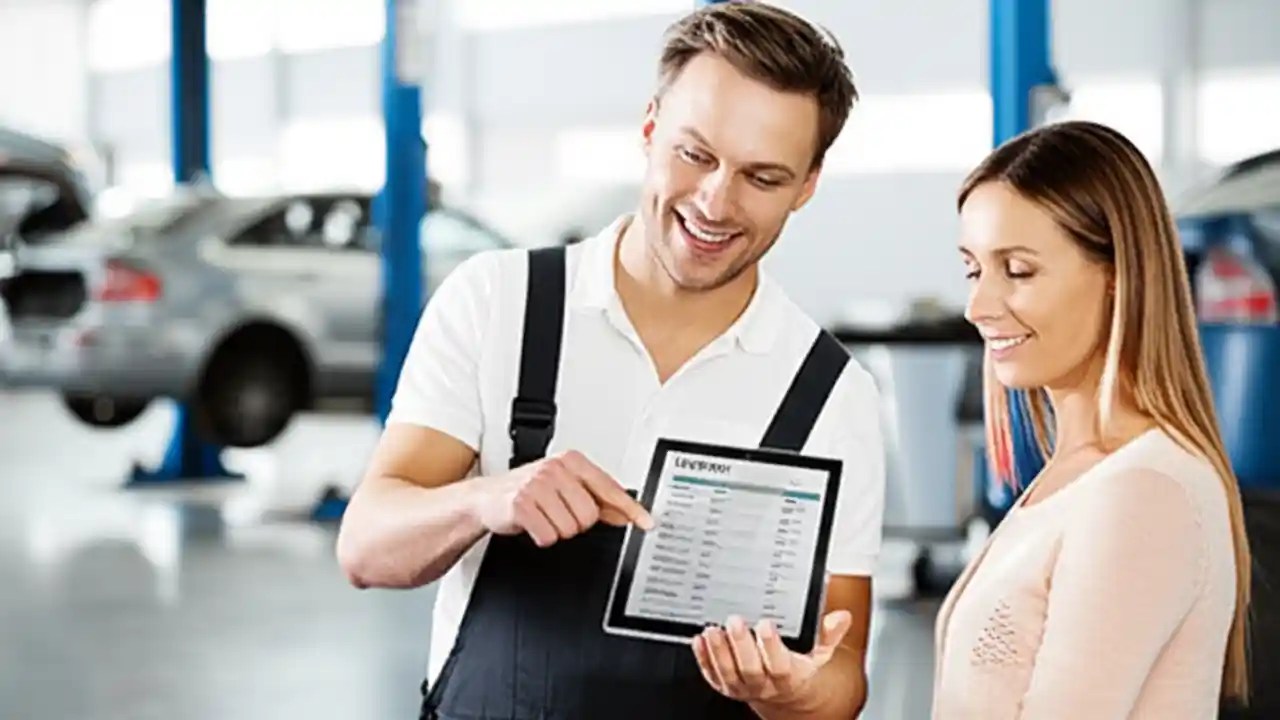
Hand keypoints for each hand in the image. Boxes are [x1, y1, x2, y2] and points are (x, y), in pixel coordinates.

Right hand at [473, 450, 653, 546]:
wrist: (487, 497)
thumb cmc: (528, 491)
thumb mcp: (565, 487)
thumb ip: (598, 499)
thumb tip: (627, 514)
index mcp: (572, 461)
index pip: (609, 488)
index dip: (631, 508)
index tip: (647, 522)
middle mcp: (556, 469)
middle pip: (589, 515)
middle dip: (576, 522)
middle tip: (558, 514)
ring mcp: (537, 485)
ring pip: (570, 528)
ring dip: (558, 530)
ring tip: (544, 517)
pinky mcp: (521, 504)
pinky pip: (548, 536)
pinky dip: (542, 537)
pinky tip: (533, 524)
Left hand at [692, 611, 852, 706]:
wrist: (784, 695)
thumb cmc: (798, 668)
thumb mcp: (818, 653)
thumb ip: (828, 634)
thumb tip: (842, 617)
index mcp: (789, 677)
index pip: (780, 665)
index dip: (772, 646)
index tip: (766, 623)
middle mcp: (764, 685)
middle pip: (750, 669)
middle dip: (741, 645)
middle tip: (735, 620)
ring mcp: (742, 687)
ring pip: (728, 673)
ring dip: (718, 651)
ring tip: (713, 629)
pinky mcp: (725, 686)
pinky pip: (712, 675)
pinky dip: (703, 658)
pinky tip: (699, 640)